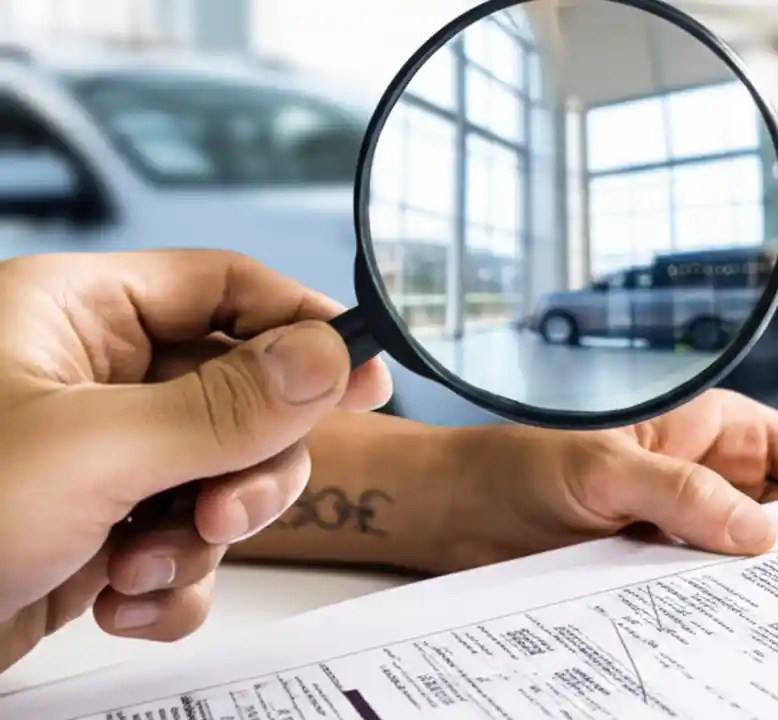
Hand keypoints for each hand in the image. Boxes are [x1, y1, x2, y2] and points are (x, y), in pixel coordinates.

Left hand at [0, 250, 390, 670]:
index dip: (299, 327)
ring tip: (142, 566)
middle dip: (248, 466)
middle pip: (243, 396)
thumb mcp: (89, 453)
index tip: (363, 372)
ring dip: (202, 537)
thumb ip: (223, 405)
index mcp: (76, 317)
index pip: (224, 288)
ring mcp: (97, 463)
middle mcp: (92, 382)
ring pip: (222, 478)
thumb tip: (325, 357)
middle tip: (227, 509)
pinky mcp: (96, 534)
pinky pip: (184, 545)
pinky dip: (170, 583)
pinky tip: (118, 602)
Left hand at [408, 389, 777, 574]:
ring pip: (748, 550)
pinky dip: (725, 599)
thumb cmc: (520, 458)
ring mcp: (682, 519)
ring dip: (767, 576)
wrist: (457, 510)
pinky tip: (739, 622)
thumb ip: (681, 494)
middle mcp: (704, 472)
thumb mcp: (605, 466)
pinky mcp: (655, 560)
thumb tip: (759, 533)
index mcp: (708, 425)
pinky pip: (707, 580)